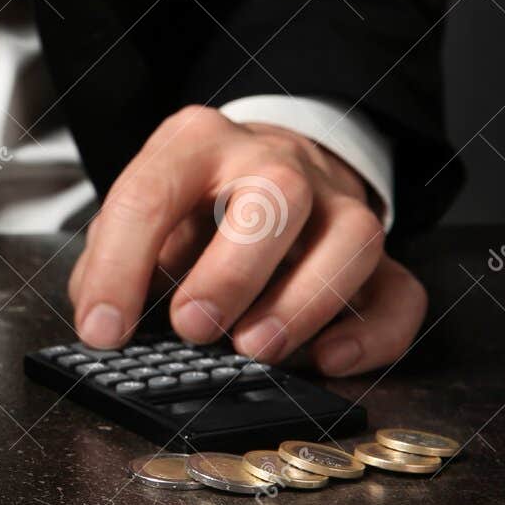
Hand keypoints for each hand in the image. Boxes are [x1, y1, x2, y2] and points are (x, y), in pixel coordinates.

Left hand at [67, 105, 425, 375]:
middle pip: (276, 197)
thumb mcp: (142, 210)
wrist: (266, 159)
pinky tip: (327, 361)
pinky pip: (400, 289)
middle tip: (193, 328)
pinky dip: (371, 334)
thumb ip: (114, 258)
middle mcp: (273, 161)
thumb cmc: (194, 200)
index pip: (152, 192)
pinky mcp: (378, 252)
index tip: (103, 330)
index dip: (120, 267)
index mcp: (197, 143)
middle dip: (232, 272)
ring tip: (255, 349)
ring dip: (305, 302)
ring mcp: (336, 202)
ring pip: (354, 237)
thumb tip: (104, 323)